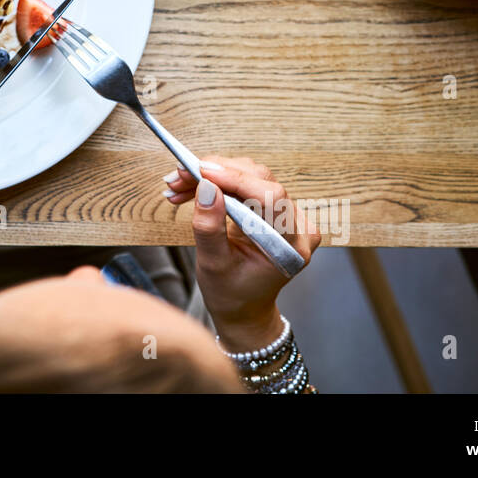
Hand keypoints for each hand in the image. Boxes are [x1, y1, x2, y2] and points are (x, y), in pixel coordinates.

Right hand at [164, 156, 318, 352]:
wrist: (244, 305)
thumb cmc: (231, 293)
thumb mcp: (213, 265)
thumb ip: (209, 227)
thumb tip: (205, 187)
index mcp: (290, 247)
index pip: (270, 197)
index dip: (235, 178)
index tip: (200, 172)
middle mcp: (298, 227)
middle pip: (260, 180)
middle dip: (216, 173)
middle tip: (179, 177)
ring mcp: (291, 215)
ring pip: (252, 176)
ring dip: (214, 175)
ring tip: (181, 183)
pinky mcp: (277, 208)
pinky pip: (250, 183)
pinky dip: (221, 181)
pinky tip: (196, 187)